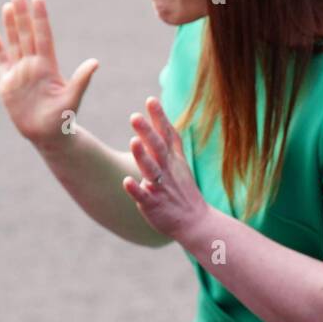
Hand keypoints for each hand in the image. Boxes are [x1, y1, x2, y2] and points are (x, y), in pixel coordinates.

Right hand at [0, 0, 97, 149]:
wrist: (47, 134)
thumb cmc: (63, 118)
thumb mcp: (72, 98)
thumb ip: (81, 79)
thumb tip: (96, 62)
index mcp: (48, 66)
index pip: (43, 36)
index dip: (40, 18)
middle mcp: (34, 65)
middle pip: (26, 34)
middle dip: (22, 14)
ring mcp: (20, 72)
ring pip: (14, 43)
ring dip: (10, 25)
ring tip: (8, 6)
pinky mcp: (8, 83)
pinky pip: (2, 61)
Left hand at [121, 96, 211, 244]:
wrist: (195, 222)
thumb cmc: (183, 191)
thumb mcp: (180, 163)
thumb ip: (170, 143)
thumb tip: (161, 120)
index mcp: (174, 160)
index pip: (168, 135)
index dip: (160, 118)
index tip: (150, 100)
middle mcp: (168, 171)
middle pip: (158, 148)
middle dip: (147, 132)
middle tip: (135, 116)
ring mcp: (161, 187)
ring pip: (151, 170)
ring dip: (142, 156)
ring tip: (133, 141)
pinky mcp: (154, 205)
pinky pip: (144, 196)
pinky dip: (136, 189)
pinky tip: (127, 181)